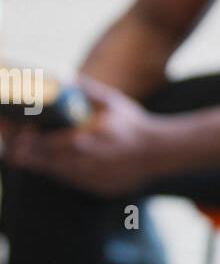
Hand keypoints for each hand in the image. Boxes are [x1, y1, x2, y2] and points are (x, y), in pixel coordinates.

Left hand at [1, 76, 173, 193]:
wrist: (160, 153)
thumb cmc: (133, 125)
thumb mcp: (111, 101)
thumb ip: (84, 88)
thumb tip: (60, 74)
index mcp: (84, 141)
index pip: (40, 144)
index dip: (20, 138)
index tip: (12, 126)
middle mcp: (83, 164)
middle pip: (39, 162)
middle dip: (20, 149)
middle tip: (10, 136)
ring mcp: (88, 179)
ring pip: (50, 172)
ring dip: (35, 159)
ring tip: (24, 145)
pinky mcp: (94, 188)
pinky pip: (67, 179)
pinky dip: (56, 168)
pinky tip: (52, 157)